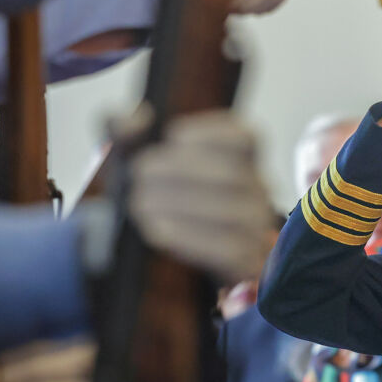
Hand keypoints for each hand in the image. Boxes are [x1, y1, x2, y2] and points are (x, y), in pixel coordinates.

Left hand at [128, 110, 270, 282]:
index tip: (172, 136)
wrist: (164, 255)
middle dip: (181, 170)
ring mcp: (255, 227)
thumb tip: (129, 121)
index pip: (245, 138)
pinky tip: (157, 231)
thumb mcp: (137, 160)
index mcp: (240, 159)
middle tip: (140, 173)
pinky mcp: (247, 261)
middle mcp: (256, 189)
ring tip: (141, 203)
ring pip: (231, 212)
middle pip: (232, 174)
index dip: (210, 133)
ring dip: (180, 205)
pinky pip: (228, 249)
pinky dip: (189, 238)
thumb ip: (126, 132)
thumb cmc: (157, 197)